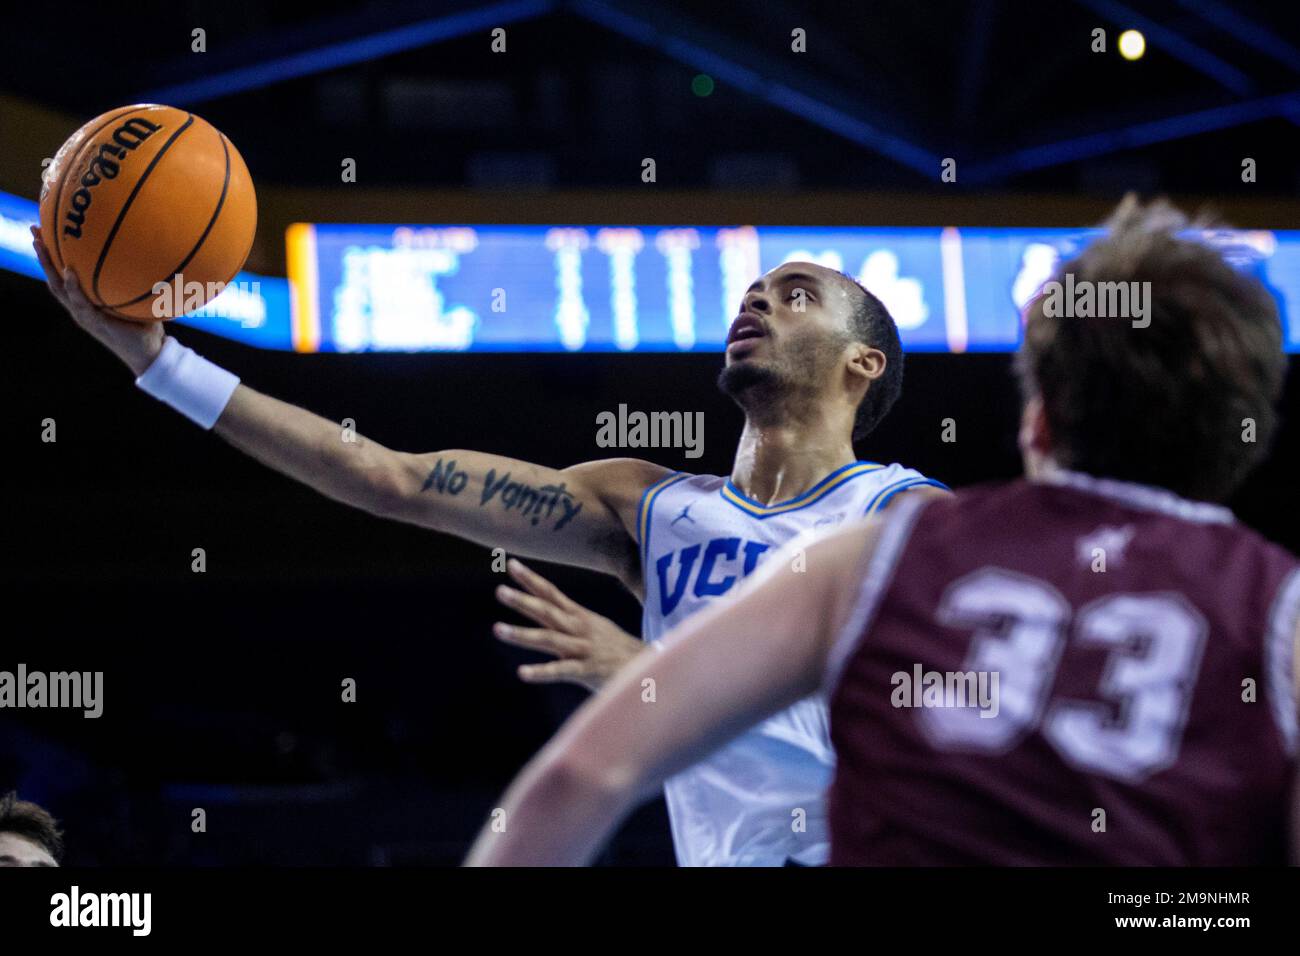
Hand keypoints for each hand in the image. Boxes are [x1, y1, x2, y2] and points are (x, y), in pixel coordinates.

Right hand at [31, 226, 164, 375]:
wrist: (151, 354)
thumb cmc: (147, 326)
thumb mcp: (141, 299)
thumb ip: (138, 281)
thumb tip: (151, 252)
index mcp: (87, 303)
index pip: (65, 277)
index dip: (54, 257)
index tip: (47, 233)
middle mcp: (81, 308)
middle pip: (54, 278)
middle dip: (43, 254)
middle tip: (35, 229)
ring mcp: (84, 316)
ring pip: (58, 288)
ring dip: (48, 266)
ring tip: (40, 244)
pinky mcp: (93, 323)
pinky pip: (79, 302)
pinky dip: (73, 287)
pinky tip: (69, 271)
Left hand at [494, 559, 642, 691]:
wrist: (647, 667)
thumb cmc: (617, 649)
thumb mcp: (595, 627)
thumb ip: (572, 620)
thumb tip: (551, 610)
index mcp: (579, 616)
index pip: (551, 593)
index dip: (531, 579)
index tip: (511, 564)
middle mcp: (579, 628)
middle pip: (546, 611)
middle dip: (522, 600)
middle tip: (499, 590)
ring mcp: (583, 648)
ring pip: (548, 638)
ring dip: (522, 634)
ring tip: (497, 629)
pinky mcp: (588, 670)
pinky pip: (561, 670)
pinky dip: (541, 671)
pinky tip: (522, 672)